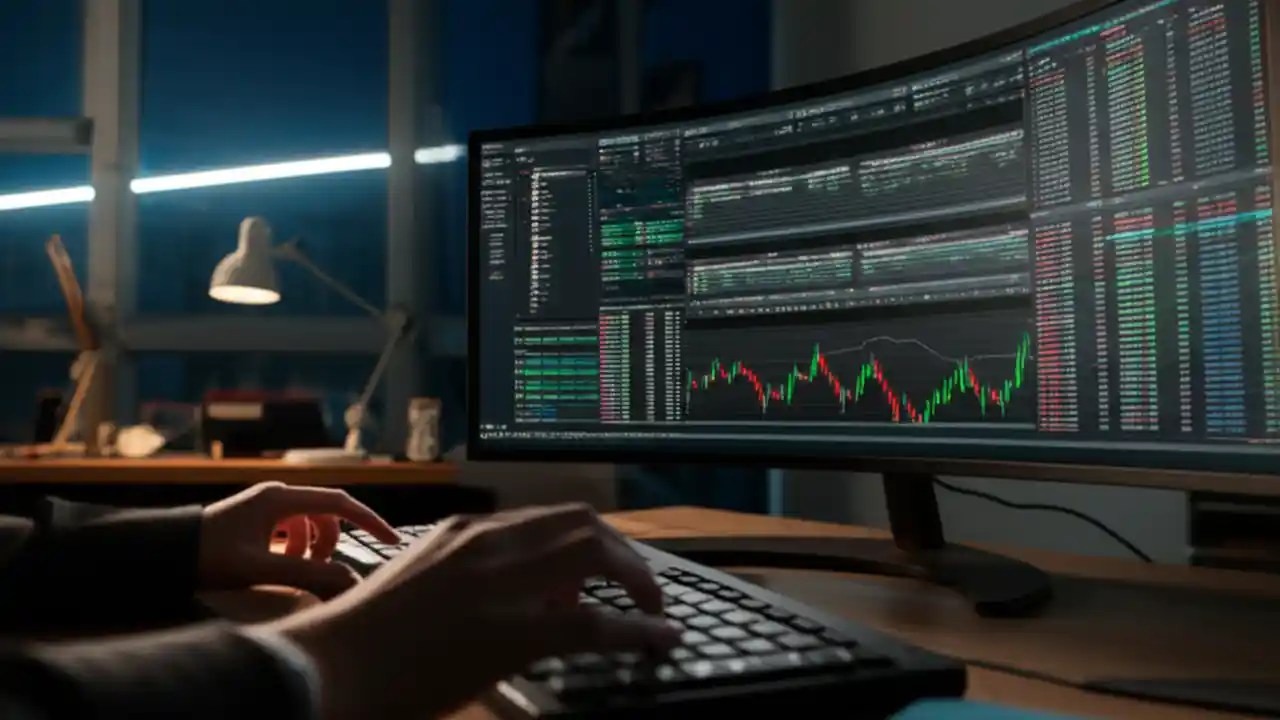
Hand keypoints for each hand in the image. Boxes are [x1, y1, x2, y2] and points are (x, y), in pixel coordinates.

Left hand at [199, 482, 400, 597]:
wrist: (164, 553)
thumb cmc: (209, 558)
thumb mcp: (262, 569)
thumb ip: (308, 574)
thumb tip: (349, 579)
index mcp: (281, 499)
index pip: (340, 503)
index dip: (369, 520)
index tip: (391, 540)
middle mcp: (276, 496)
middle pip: (326, 514)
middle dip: (333, 544)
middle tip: (326, 572)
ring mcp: (265, 506)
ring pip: (310, 523)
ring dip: (314, 548)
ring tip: (298, 572)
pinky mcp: (255, 519)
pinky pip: (292, 529)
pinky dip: (297, 548)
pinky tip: (281, 567)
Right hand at [261, 503, 679, 719]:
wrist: (329, 665)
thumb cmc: (366, 637)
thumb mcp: (424, 582)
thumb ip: (473, 575)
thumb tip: (529, 597)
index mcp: (467, 531)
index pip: (550, 517)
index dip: (593, 541)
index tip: (610, 567)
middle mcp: (487, 543)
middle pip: (583, 523)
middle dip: (624, 552)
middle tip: (642, 588)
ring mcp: (499, 583)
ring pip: (595, 555)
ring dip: (636, 580)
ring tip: (652, 610)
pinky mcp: (508, 631)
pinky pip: (593, 623)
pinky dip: (637, 629)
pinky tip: (659, 639)